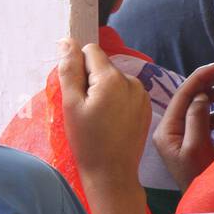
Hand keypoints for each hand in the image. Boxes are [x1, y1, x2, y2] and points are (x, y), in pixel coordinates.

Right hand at [59, 39, 149, 186]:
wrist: (113, 172)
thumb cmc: (87, 140)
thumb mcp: (71, 104)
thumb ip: (69, 69)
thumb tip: (67, 41)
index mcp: (113, 78)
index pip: (90, 51)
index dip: (78, 67)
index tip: (76, 91)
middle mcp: (133, 81)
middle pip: (103, 65)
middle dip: (90, 80)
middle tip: (85, 109)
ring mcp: (142, 94)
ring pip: (114, 79)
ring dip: (103, 91)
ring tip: (98, 117)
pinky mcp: (146, 106)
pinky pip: (126, 92)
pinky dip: (116, 101)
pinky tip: (111, 121)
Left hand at [153, 62, 213, 191]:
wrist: (205, 205)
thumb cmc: (200, 179)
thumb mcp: (197, 148)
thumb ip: (197, 119)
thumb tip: (201, 96)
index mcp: (167, 130)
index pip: (183, 96)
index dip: (201, 78)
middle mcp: (170, 131)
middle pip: (187, 99)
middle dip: (207, 87)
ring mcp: (180, 138)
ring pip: (196, 108)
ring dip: (213, 100)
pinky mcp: (191, 144)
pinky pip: (202, 120)